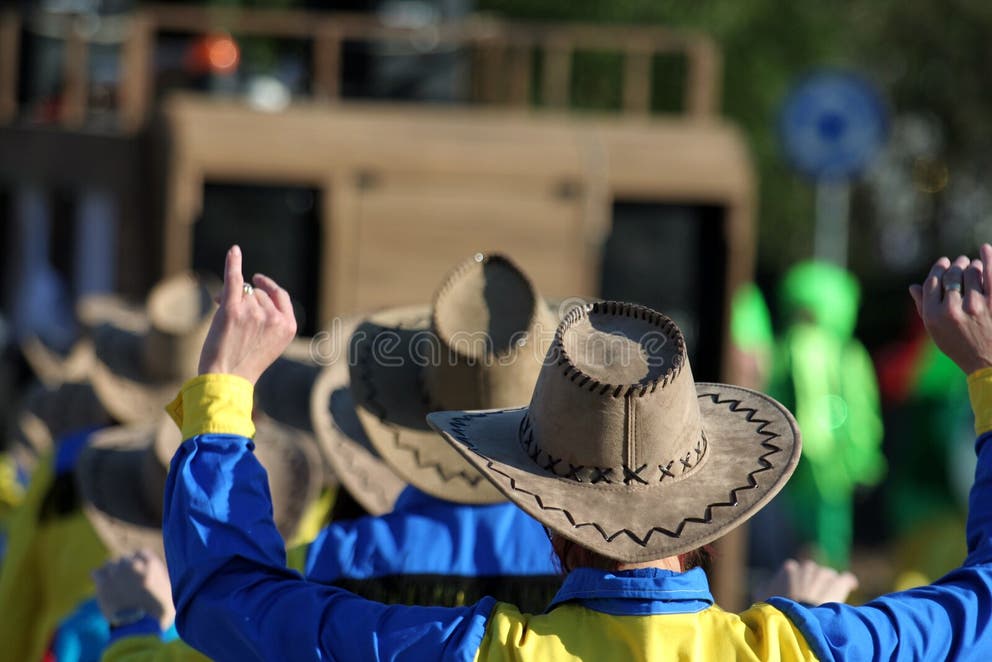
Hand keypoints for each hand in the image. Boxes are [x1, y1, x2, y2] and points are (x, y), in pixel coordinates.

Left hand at [92, 550, 174, 629]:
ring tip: (113, 587)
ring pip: (110, 565)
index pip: (141, 553)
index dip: (139, 563)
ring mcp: (117, 572)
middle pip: (125, 560)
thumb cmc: (158, 611)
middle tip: (125, 584)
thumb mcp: (168, 589)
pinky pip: (96, 573)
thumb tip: (152, 571)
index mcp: (151, 563)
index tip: (137, 572)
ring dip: (112, 573)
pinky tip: (103, 586)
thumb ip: (159, 575)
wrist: (141, 627)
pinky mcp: (103, 583)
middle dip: (125, 570)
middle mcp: (133, 564)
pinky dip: (99, 577)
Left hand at [198, 245, 296, 383]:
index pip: (280, 296)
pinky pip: (234, 280)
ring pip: (243, 294)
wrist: (226, 379)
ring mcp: (253, 312)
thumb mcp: (270, 343)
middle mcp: (273, 317)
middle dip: (244, 300)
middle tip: (231, 319)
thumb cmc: (245, 364)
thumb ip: (270, 319)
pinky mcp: (232, 309)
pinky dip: (233, 263)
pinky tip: (234, 251)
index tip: (258, 281)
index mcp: (288, 325)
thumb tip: (250, 289)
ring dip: (232, 301)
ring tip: (224, 324)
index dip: (268, 289)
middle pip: (258, 294)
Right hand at [753, 558, 858, 604]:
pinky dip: (848, 582)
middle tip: (812, 598)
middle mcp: (807, 567)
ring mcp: (824, 574)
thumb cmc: (779, 609)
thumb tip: (766, 584)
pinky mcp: (839, 583)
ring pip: (829, 575)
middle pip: (812, 572)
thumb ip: (764, 586)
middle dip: (812, 582)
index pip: (793, 570)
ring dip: (829, 584)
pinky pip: (846, 579)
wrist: (799, 619)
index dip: (795, 582)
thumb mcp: (762, 596)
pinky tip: (850, 586)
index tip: (796, 592)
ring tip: (830, 597)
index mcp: (788, 568)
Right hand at [909, 245, 991, 373]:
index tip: (944, 262)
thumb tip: (913, 287)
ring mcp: (975, 306)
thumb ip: (923, 308)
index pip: (933, 282)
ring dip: (972, 266)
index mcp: (934, 316)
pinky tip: (986, 249)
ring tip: (974, 266)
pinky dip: (989, 258)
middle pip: (952, 275)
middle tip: (961, 261)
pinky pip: (990, 274)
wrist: (988, 364)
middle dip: (956, 265)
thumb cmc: (960, 347)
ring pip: (971, 273)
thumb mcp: (935, 332)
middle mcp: (952, 310)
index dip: (938, 269)